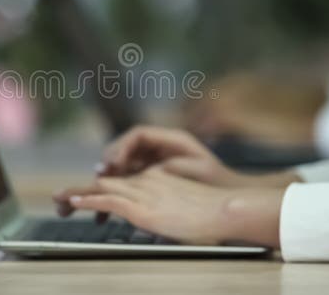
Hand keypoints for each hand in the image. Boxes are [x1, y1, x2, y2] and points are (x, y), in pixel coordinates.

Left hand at [54, 166, 283, 247]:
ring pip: (101, 188)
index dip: (102, 188)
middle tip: (61, 199)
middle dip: (82, 190)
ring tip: (58, 200)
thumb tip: (168, 220)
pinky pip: (107, 200)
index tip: (85, 197)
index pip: (122, 181)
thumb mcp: (188, 209)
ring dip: (77, 194)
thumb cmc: (216, 215)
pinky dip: (87, 200)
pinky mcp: (141, 207)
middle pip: (106, 181)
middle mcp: (146, 182)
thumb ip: (173, 211)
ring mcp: (143, 193)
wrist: (226, 209)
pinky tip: (72, 202)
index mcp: (157, 181)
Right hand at [98, 125, 248, 186]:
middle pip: (127, 146)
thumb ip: (171, 162)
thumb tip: (148, 165)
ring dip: (112, 172)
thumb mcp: (195, 165)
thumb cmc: (214, 178)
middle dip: (112, 159)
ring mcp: (155, 159)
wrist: (226, 194)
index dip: (122, 146)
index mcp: (170, 139)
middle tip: (102, 175)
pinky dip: (120, 182)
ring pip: (125, 161)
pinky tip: (113, 193)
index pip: (138, 134)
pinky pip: (130, 174)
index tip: (115, 162)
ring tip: (102, 186)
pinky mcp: (152, 174)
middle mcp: (160, 145)